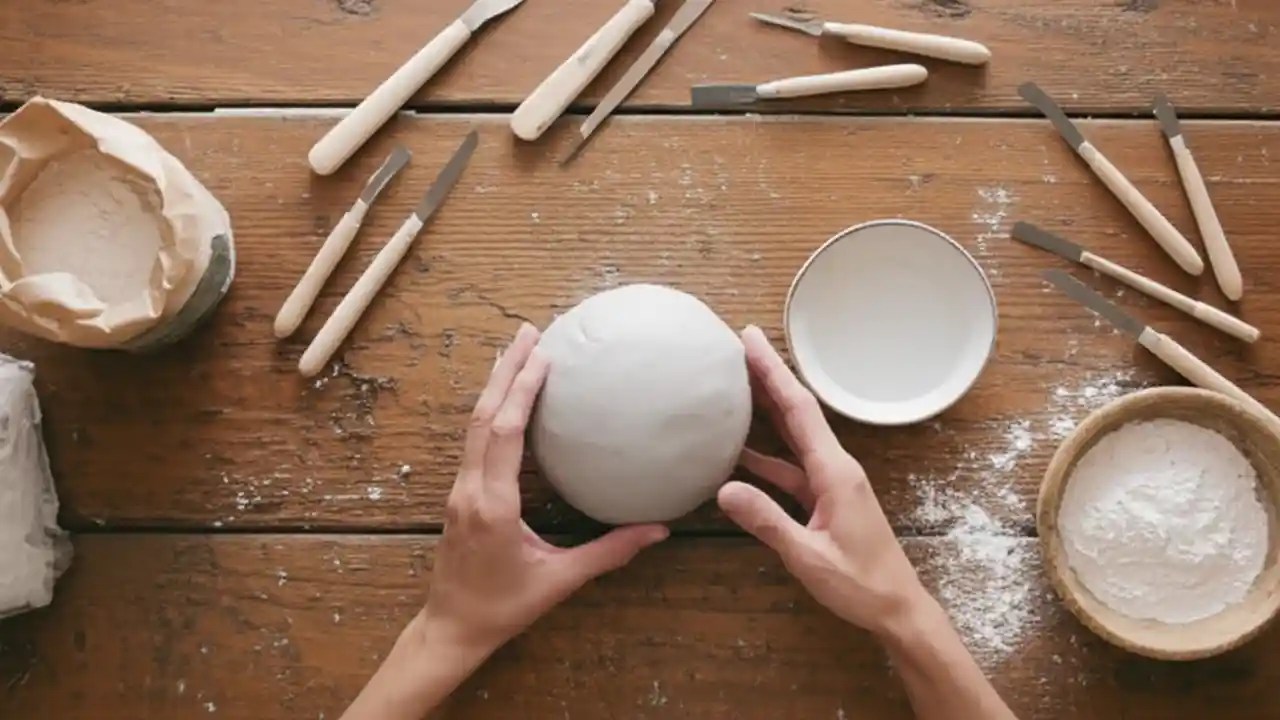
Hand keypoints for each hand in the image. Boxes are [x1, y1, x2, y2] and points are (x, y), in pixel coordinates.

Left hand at [423, 323, 669, 657]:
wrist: (451, 629)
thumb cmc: (504, 608)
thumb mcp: (560, 581)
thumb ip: (609, 552)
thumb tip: (658, 530)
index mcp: (494, 505)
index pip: (505, 433)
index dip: (521, 390)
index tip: (543, 355)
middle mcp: (470, 490)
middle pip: (483, 416)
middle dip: (505, 370)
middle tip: (529, 331)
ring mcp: (459, 491)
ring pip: (473, 425)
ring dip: (494, 385)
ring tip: (517, 350)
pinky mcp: (458, 496)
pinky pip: (473, 441)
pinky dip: (490, 410)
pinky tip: (505, 396)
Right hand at [717, 326, 925, 635]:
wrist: (897, 608)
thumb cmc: (861, 585)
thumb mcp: (808, 556)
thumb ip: (767, 522)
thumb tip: (725, 489)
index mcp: (835, 472)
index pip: (799, 410)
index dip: (773, 372)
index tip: (750, 339)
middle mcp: (835, 468)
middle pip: (797, 411)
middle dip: (769, 376)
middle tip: (739, 345)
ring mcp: (831, 482)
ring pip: (793, 436)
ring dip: (767, 410)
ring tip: (736, 386)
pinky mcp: (826, 499)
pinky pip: (791, 467)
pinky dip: (766, 456)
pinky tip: (739, 453)